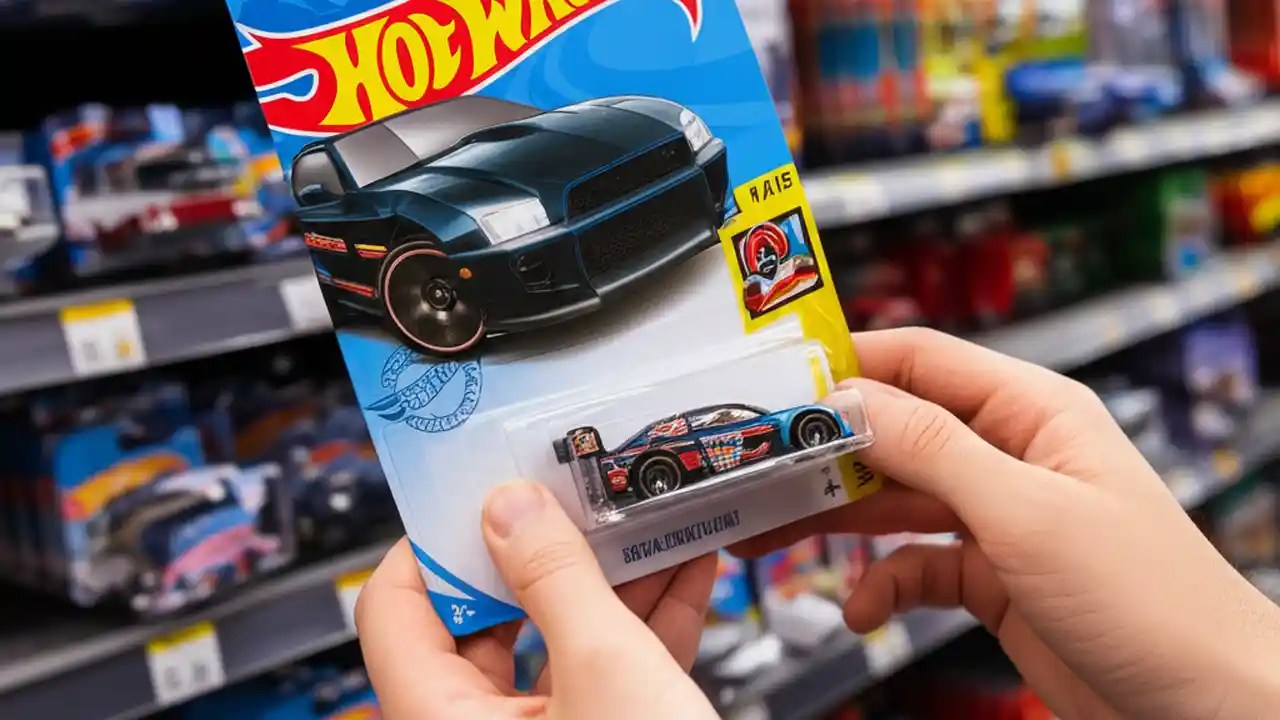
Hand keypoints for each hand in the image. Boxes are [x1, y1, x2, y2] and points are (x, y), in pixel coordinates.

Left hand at [356, 481, 718, 719]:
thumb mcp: (608, 670)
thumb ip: (556, 580)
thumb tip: (510, 509)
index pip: (396, 609)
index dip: (433, 543)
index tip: (477, 492)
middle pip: (485, 618)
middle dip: (540, 550)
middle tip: (568, 496)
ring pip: (556, 639)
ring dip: (605, 579)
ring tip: (638, 521)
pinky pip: (605, 669)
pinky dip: (643, 621)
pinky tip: (682, 572)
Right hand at [735, 328, 1279, 719]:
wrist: (1203, 708)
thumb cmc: (1154, 601)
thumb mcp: (1026, 512)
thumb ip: (932, 450)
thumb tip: (851, 400)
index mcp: (1033, 413)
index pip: (923, 361)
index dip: (849, 364)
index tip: (781, 382)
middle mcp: (1011, 457)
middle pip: (897, 433)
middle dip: (830, 451)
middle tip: (764, 467)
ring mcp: (999, 518)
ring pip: (896, 500)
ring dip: (839, 517)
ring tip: (777, 530)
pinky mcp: (991, 577)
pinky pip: (915, 565)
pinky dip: (883, 585)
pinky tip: (866, 607)